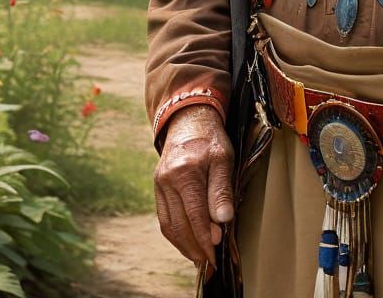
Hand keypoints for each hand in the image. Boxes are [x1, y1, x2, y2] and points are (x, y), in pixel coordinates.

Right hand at [154, 104, 233, 267]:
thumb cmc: (211, 139)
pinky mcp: (158, 188)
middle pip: (179, 224)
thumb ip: (222, 190)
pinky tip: (187, 241)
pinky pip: (164, 217)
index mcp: (185, 172)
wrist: (189, 120)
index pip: (195, 215)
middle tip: (209, 262)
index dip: (205, 237)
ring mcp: (159, 185)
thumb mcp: (224, 158)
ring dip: (183, 245)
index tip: (215, 253)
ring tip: (199, 257)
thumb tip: (223, 220)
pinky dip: (175, 233)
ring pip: (168, 225)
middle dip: (194, 247)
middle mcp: (168, 180)